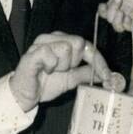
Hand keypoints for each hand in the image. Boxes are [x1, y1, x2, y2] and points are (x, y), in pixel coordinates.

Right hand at [8, 32, 123, 109]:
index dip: (98, 60)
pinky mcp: (32, 52)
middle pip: (78, 42)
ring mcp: (41, 44)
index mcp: (63, 42)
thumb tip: (106, 74)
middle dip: (75, 62)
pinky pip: (50, 54)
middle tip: (63, 71)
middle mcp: (52, 38)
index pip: (86, 44)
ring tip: (52, 71)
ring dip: (62, 65)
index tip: (107, 76)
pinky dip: (51, 65)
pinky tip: (44, 70)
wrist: (25, 95)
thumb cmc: (45, 84)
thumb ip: (86, 73)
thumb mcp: (71, 79)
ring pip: (66, 47)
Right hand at [97, 0, 132, 31]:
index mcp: (114, 3)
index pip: (103, 11)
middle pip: (109, 19)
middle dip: (110, 12)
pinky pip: (128, 28)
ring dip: (116, 21)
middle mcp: (120, 11)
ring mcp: (128, 17)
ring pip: (117, 27)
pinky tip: (128, 17)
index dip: (102, 10)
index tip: (104, 4)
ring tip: (122, 12)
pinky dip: (126, 25)